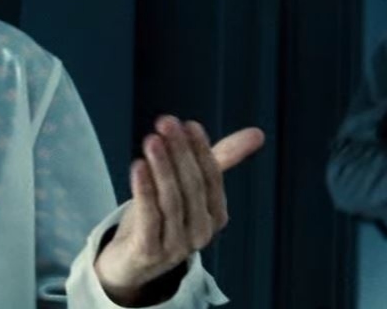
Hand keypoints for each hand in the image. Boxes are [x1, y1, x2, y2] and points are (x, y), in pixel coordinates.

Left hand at [94, 117, 264, 305]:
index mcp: (214, 215)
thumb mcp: (187, 188)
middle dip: (179, 153)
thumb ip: (216, 160)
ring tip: (152, 140)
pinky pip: (150, 218)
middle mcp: (201, 232)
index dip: (200, 150)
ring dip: (162, 168)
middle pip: (192, 187)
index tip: (188, 124)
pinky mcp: (149, 252)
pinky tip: (137, 166)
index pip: (211, 178)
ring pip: (172, 201)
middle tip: (166, 123)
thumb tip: (258, 133)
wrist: (128, 262)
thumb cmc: (160, 218)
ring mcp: (176, 246)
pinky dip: (145, 191)